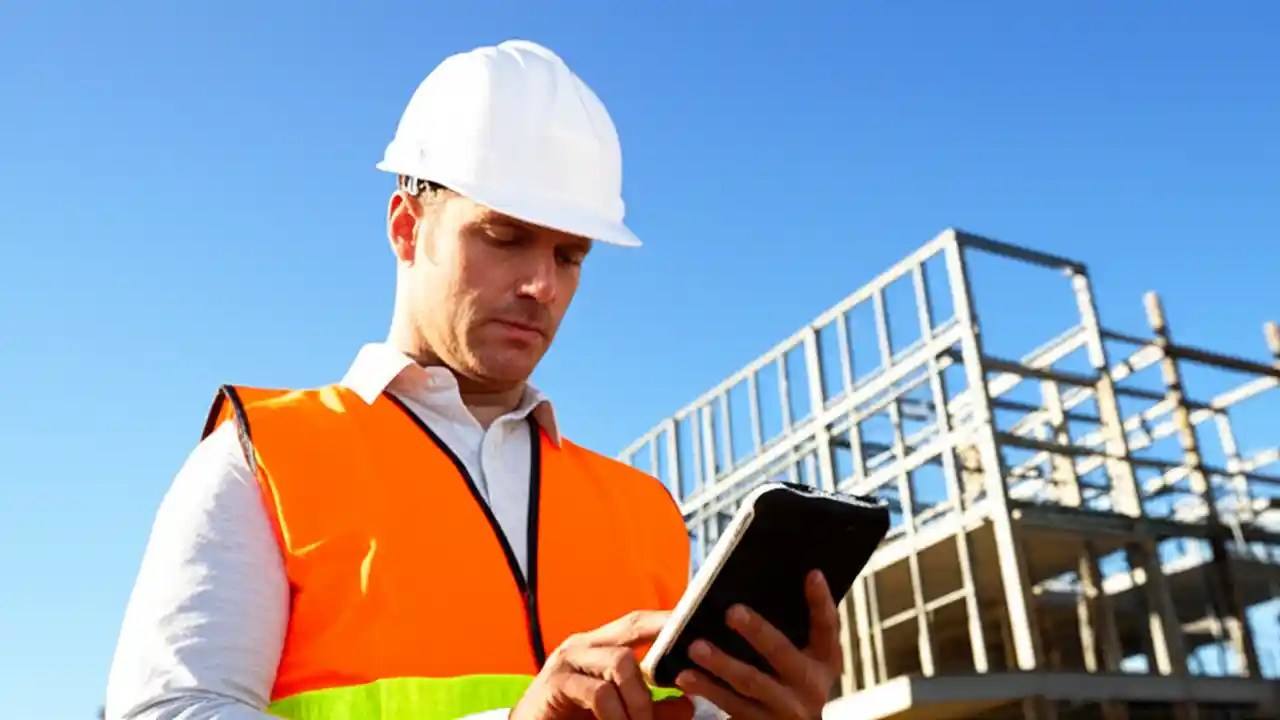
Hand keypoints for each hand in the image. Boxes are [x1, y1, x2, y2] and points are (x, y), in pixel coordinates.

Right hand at [510, 610, 693, 719]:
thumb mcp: (622, 717)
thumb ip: (654, 710)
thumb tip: (688, 702)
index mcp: (599, 647)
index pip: (638, 623)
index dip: (668, 620)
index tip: (698, 624)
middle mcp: (583, 646)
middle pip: (632, 628)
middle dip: (662, 654)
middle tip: (682, 687)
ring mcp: (566, 661)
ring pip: (620, 660)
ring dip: (639, 699)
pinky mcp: (554, 684)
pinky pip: (598, 691)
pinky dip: (616, 713)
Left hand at [674, 570, 841, 719]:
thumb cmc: (790, 681)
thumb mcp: (802, 659)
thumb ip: (790, 630)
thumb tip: (756, 584)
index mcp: (823, 661)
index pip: (828, 627)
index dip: (822, 602)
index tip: (812, 574)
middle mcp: (810, 685)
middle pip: (782, 653)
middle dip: (757, 632)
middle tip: (732, 612)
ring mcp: (785, 708)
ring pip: (750, 682)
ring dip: (721, 663)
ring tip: (697, 647)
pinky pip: (730, 705)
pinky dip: (706, 689)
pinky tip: (686, 676)